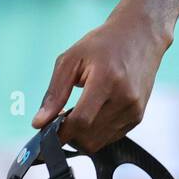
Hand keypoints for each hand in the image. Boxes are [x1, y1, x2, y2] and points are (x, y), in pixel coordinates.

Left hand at [33, 9, 169, 152]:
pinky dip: (95, 132)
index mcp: (107, 80)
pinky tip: (90, 113)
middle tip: (58, 118)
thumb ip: (55, 92)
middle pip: (89, 136)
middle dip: (68, 134)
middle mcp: (125, 99)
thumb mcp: (71, 58)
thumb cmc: (102, 44)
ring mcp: (134, 111)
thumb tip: (39, 122)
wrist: (139, 37)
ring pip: (99, 142)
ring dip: (81, 135)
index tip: (45, 131)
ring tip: (74, 112)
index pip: (82, 120)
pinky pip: (110, 137)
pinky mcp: (137, 117)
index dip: (61, 131)